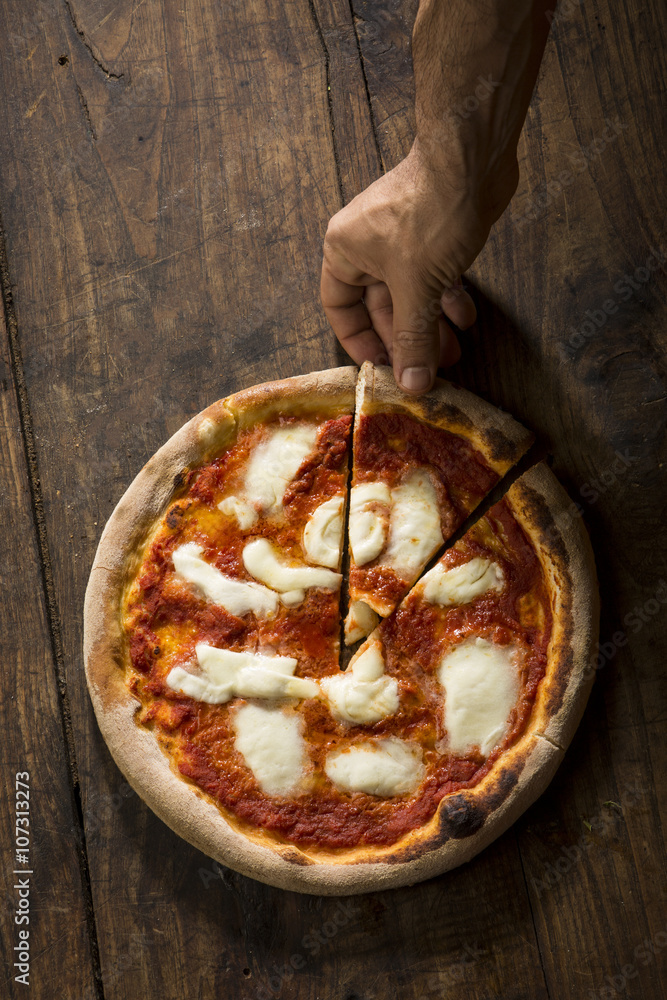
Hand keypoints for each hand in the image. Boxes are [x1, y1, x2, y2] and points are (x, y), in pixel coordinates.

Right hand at [321, 142, 517, 393]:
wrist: (471, 158)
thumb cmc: (430, 212)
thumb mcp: (417, 287)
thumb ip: (413, 339)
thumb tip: (411, 385)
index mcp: (345, 252)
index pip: (340, 309)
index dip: (359, 342)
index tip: (381, 369)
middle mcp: (368, 246)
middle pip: (380, 308)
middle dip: (406, 340)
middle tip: (426, 372)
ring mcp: (402, 240)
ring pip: (412, 296)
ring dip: (432, 327)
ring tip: (454, 354)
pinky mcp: (433, 236)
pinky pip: (435, 279)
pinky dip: (449, 300)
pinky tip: (466, 319)